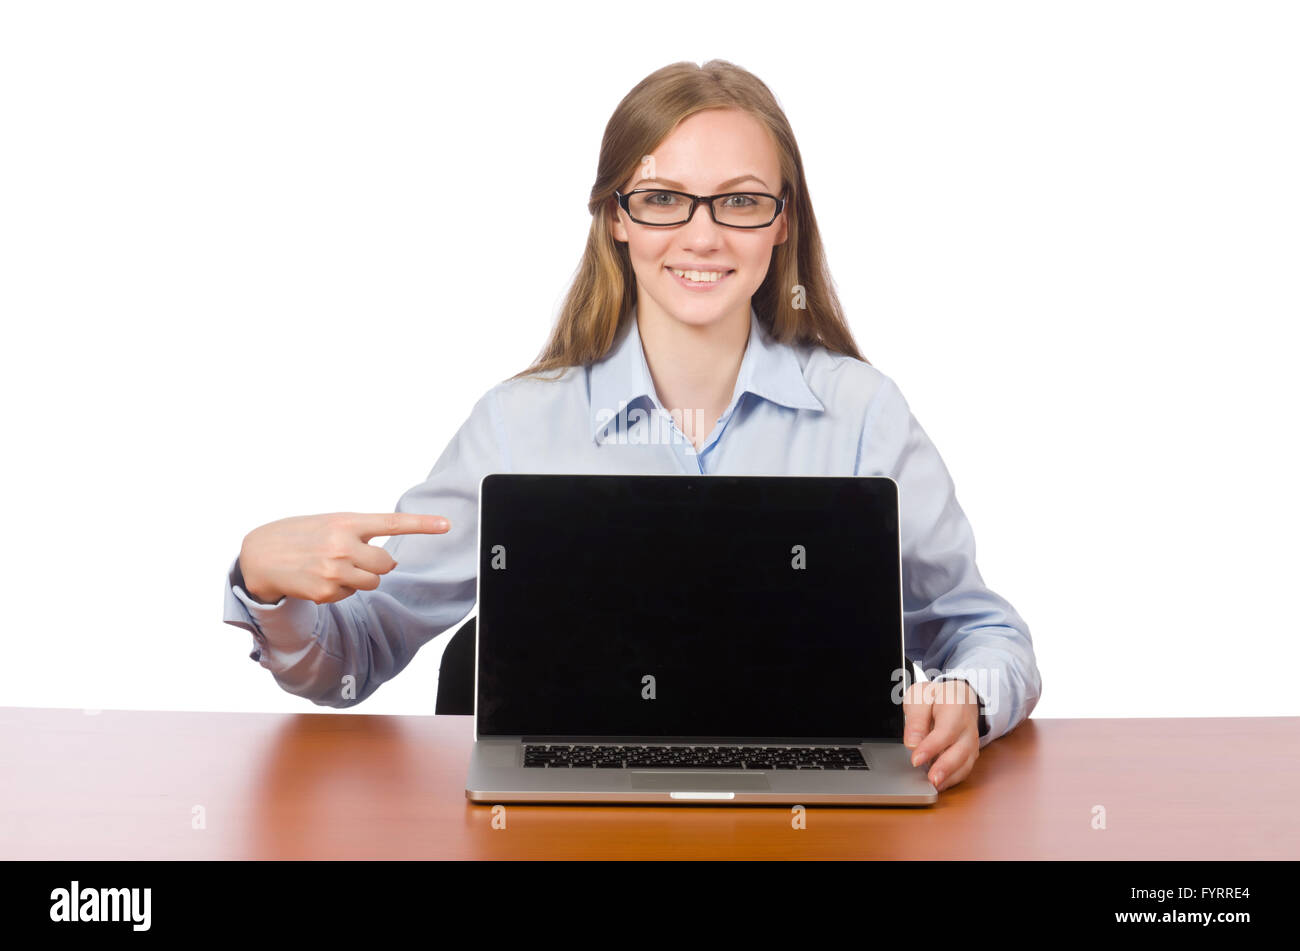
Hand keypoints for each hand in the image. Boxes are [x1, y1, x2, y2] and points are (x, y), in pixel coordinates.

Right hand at [238, 512, 450, 604]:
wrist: (259, 555)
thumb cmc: (300, 535)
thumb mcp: (328, 522)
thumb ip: (358, 532)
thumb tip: (384, 556)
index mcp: (346, 522)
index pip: (392, 523)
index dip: (423, 523)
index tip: (447, 524)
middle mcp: (343, 545)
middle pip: (387, 564)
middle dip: (379, 565)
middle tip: (359, 559)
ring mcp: (336, 571)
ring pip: (372, 582)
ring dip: (361, 578)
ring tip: (335, 568)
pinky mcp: (327, 592)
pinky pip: (351, 594)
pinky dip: (341, 589)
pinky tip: (320, 579)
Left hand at [902, 678, 981, 791]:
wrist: (958, 696)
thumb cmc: (936, 697)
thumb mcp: (920, 697)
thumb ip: (916, 719)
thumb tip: (912, 743)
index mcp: (955, 707)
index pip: (946, 731)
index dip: (931, 747)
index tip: (916, 759)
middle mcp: (968, 727)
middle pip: (960, 751)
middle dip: (945, 767)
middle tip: (930, 779)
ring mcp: (972, 741)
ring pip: (965, 763)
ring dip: (951, 777)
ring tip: (934, 785)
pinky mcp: (970, 753)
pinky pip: (965, 769)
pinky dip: (954, 779)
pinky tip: (940, 784)